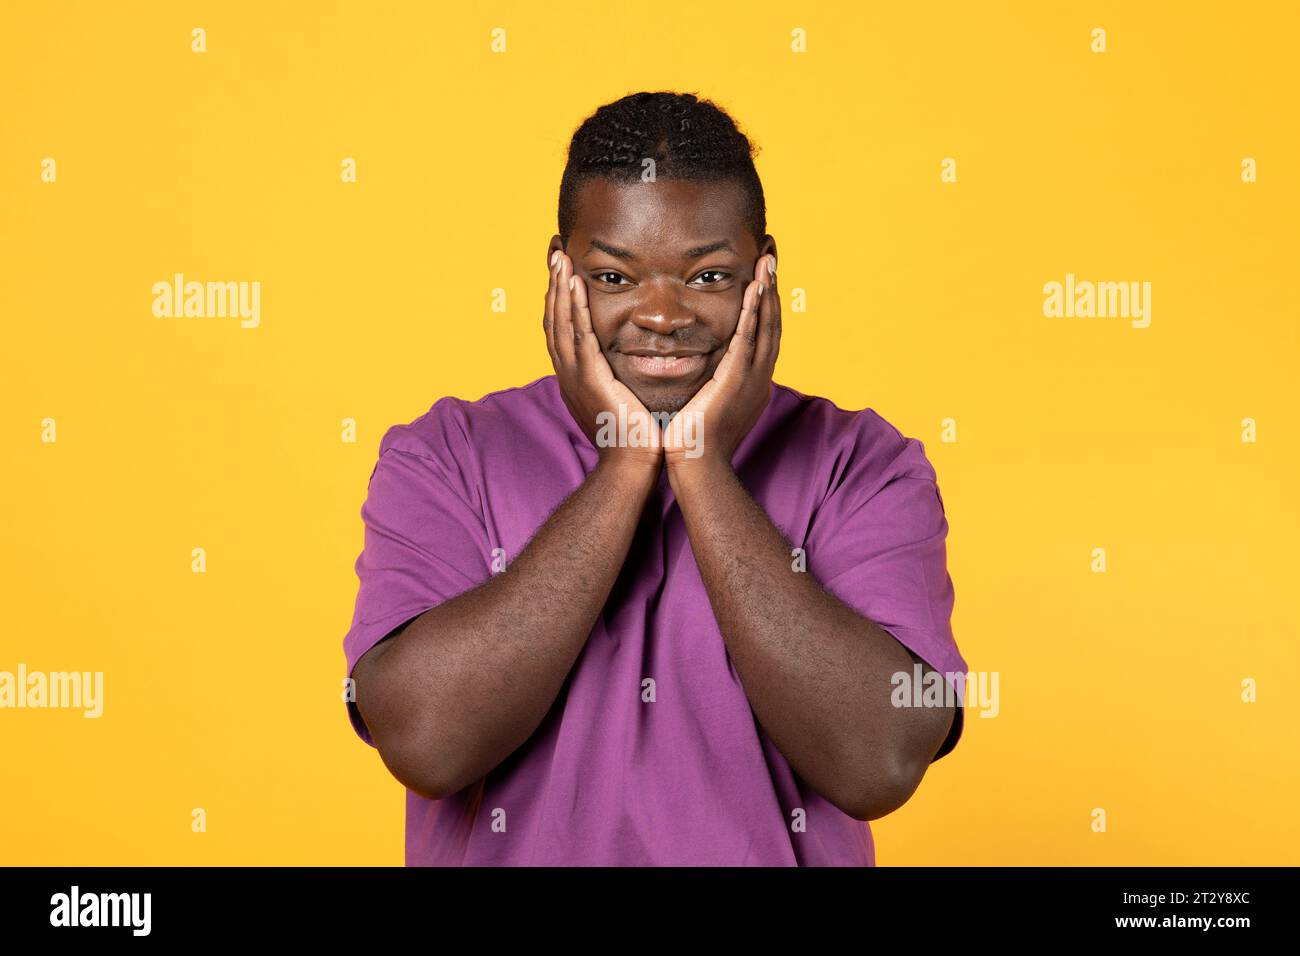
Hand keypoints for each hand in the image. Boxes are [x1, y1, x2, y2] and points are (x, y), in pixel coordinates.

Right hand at [543, 250, 662, 468]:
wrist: (632, 464)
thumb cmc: (634, 436)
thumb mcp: (620, 397)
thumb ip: (616, 376)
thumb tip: (624, 362)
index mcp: (574, 376)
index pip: (560, 328)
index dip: (557, 298)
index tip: (561, 270)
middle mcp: (567, 373)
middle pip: (553, 319)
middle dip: (553, 284)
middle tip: (554, 252)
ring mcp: (575, 375)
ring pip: (561, 323)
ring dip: (559, 288)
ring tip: (560, 258)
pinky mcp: (589, 378)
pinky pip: (579, 335)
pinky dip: (575, 308)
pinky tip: (575, 285)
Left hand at [663, 254, 778, 474]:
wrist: (695, 466)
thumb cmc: (693, 442)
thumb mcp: (708, 404)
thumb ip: (710, 384)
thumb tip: (703, 372)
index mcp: (752, 383)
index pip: (764, 335)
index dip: (766, 304)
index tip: (764, 276)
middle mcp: (759, 378)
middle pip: (772, 324)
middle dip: (773, 289)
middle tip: (772, 256)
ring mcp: (751, 380)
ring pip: (766, 327)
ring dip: (767, 292)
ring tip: (768, 261)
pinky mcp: (736, 381)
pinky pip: (747, 340)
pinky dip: (753, 314)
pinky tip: (754, 290)